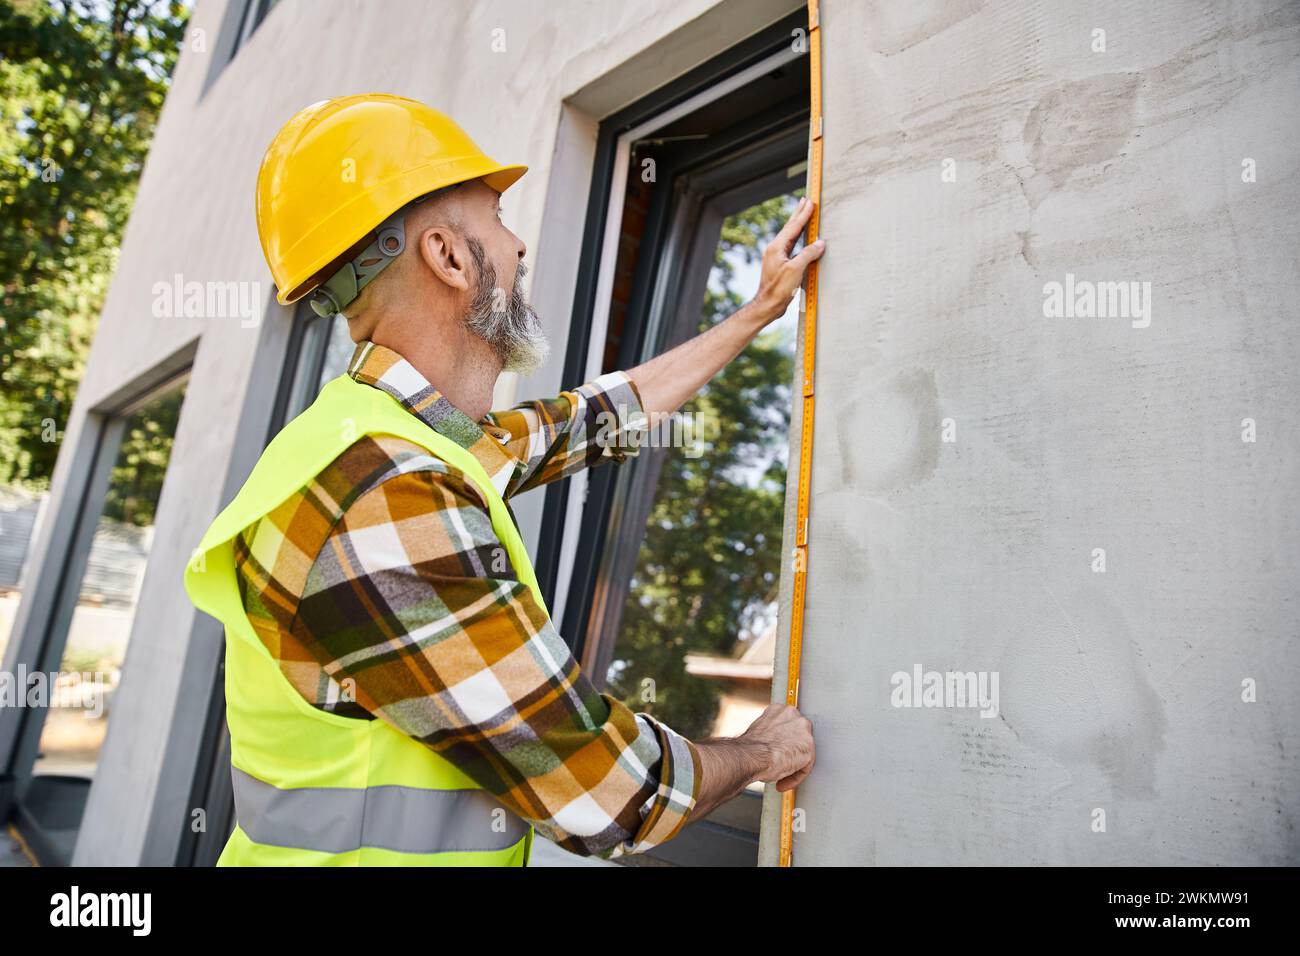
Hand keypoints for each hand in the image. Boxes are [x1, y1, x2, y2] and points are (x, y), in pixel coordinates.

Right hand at [739, 703, 815, 791]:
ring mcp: (804, 732)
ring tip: (780, 776)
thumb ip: (770, 734)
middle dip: (790, 752)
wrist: (750, 755)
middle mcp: (795, 716)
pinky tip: (782, 782)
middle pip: (798, 738)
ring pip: (802, 752)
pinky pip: (804, 767)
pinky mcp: (808, 750)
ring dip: (793, 766)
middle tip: (779, 765)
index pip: (788, 726)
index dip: (781, 742)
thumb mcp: (759, 731)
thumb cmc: (749, 748)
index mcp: (781, 710)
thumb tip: (770, 744)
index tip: (775, 752)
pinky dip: (794, 777)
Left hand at [752, 197, 825, 323]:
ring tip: (803, 213)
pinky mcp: (780, 263)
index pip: (793, 227)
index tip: (810, 202)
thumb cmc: (779, 289)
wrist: (768, 304)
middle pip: (790, 227)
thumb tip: (820, 243)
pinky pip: (791, 245)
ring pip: (790, 235)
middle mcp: (775, 248)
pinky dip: (798, 237)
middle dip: (798, 214)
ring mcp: (776, 255)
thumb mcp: (795, 269)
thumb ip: (808, 254)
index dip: (803, 214)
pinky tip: (801, 236)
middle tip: (805, 200)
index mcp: (777, 247)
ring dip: (798, 224)